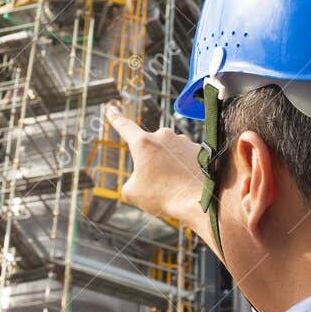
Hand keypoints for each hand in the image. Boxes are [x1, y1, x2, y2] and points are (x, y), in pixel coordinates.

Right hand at [104, 102, 208, 227]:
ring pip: (169, 151)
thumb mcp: (133, 192)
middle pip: (151, 146)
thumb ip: (131, 179)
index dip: (116, 118)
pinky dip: (184, 166)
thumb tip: (140, 177)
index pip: (125, 127)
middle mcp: (163, 136)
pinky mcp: (199, 148)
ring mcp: (183, 140)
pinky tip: (187, 181)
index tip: (111, 109)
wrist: (198, 202)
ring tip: (174, 184)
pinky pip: (185, 155)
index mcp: (143, 143)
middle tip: (157, 182)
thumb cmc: (163, 197)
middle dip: (151, 161)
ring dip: (169, 163)